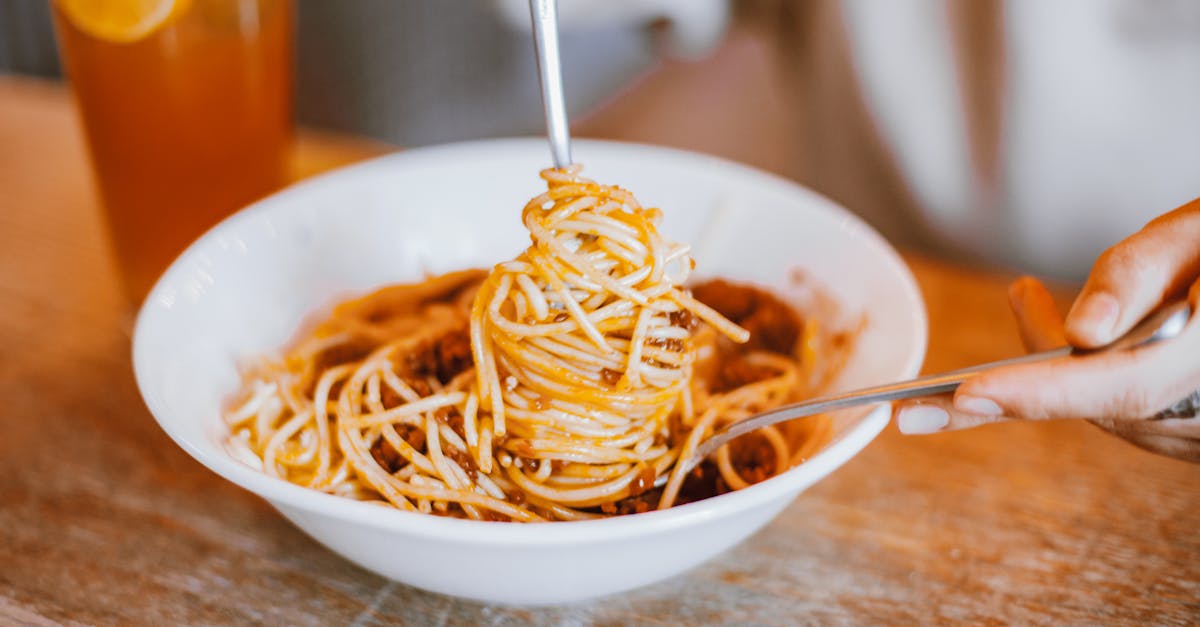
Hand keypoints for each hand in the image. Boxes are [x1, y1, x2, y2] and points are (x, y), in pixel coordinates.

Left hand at [894, 197, 1199, 461]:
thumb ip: (1142, 274)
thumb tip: (1081, 330)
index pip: (1115, 384)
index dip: (1037, 392)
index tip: (968, 396)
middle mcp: (1199, 408)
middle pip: (1094, 404)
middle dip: (1010, 390)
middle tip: (912, 407)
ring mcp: (1195, 428)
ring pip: (1099, 406)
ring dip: (1045, 367)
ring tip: (1024, 293)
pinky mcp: (1183, 427)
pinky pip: (1115, 404)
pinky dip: (1075, 373)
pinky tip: (1062, 325)